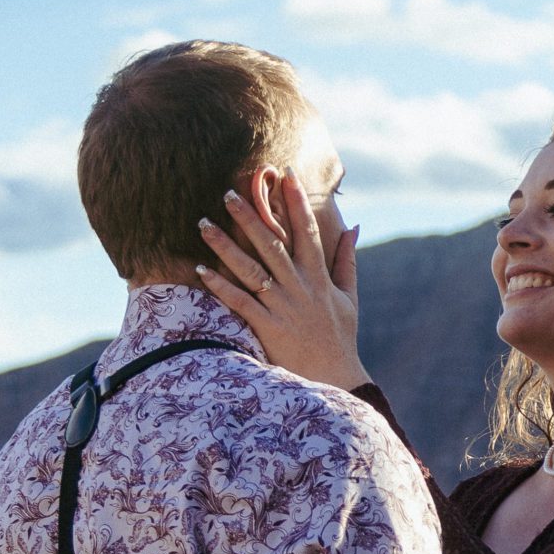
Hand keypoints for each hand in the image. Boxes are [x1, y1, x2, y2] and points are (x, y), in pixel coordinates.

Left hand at [196, 170, 369, 390]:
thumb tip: (353, 228)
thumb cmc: (341, 337)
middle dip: (250, 217)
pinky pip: (240, 302)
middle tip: (228, 192)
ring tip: (203, 224)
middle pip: (272, 245)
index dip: (296, 202)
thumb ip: (347, 261)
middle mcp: (300, 288)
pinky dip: (220, 286)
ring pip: (250, 269)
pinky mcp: (269, 327)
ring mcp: (283, 307)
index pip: (307, 231)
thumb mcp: (349, 297)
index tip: (285, 174)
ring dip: (225, 246)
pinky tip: (200, 269)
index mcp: (319, 278)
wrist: (336, 379)